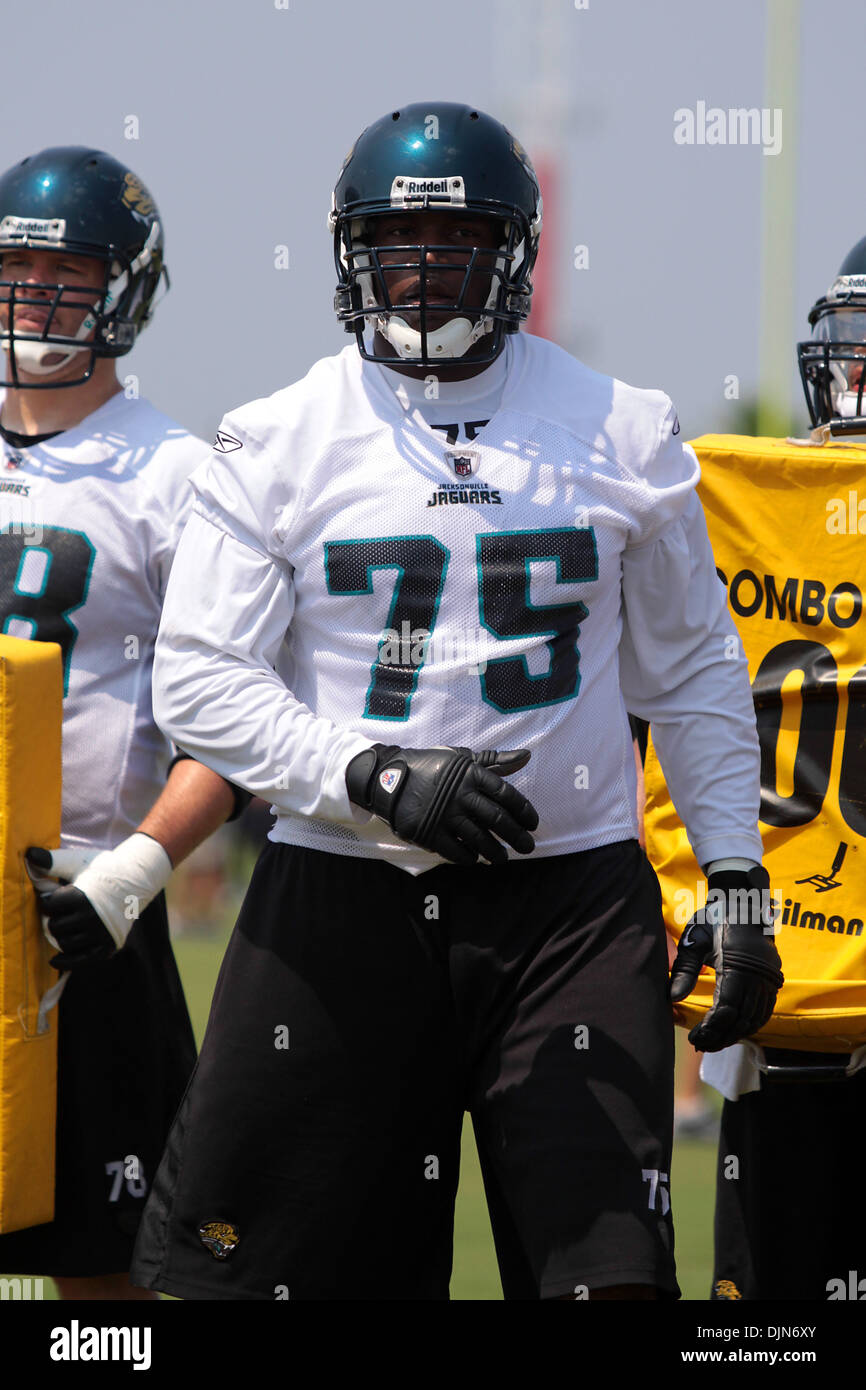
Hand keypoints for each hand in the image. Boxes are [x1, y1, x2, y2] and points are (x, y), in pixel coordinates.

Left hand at [25, 833, 172, 969]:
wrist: (137, 879)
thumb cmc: (104, 869)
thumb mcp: (78, 862)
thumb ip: (52, 861)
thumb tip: (29, 854)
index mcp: (80, 897)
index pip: (48, 906)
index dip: (47, 900)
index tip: (52, 896)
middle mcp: (90, 918)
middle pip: (54, 927)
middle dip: (52, 918)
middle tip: (58, 911)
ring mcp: (100, 934)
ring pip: (65, 944)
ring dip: (59, 935)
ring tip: (63, 925)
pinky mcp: (108, 946)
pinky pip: (81, 960)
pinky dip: (66, 962)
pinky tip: (54, 961)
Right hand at [346, 745, 538, 866]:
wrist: (387, 777)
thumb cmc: (431, 767)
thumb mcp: (462, 758)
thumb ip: (495, 761)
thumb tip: (526, 756)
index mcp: (470, 774)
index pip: (506, 794)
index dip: (523, 810)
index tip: (533, 823)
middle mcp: (460, 794)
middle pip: (497, 819)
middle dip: (517, 836)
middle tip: (528, 847)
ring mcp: (444, 815)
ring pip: (479, 839)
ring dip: (496, 852)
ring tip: (504, 858)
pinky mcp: (429, 833)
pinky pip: (456, 851)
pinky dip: (470, 858)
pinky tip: (476, 859)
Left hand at [669, 866, 783, 1050]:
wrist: (742, 900)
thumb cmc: (713, 919)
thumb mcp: (694, 939)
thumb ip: (684, 969)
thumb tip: (672, 999)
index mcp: (736, 963)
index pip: (726, 1007)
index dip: (712, 1028)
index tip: (696, 1037)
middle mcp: (757, 973)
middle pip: (742, 1018)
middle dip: (722, 1036)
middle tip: (701, 1045)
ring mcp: (769, 977)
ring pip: (756, 1017)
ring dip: (736, 1033)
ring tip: (714, 1042)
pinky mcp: (774, 978)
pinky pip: (765, 1009)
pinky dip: (751, 1024)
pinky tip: (734, 1030)